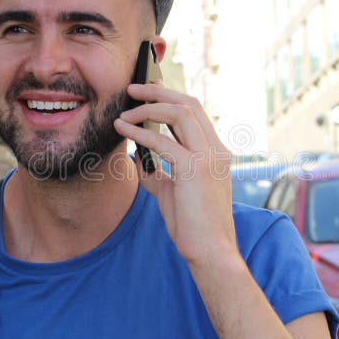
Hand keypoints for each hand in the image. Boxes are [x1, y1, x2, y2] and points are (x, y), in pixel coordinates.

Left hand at [114, 83, 237, 265]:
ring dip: (149, 107)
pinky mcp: (195, 169)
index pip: (194, 113)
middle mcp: (216, 150)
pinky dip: (138, 132)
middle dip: (159, 92)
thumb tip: (136, 159)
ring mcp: (208, 158)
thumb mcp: (171, 192)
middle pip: (189, 104)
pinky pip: (162, 141)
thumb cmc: (193, 225)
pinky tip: (121, 130)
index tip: (149, 91)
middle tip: (133, 88)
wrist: (210, 251)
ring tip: (125, 110)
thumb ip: (157, 173)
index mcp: (215, 153)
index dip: (170, 98)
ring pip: (180, 113)